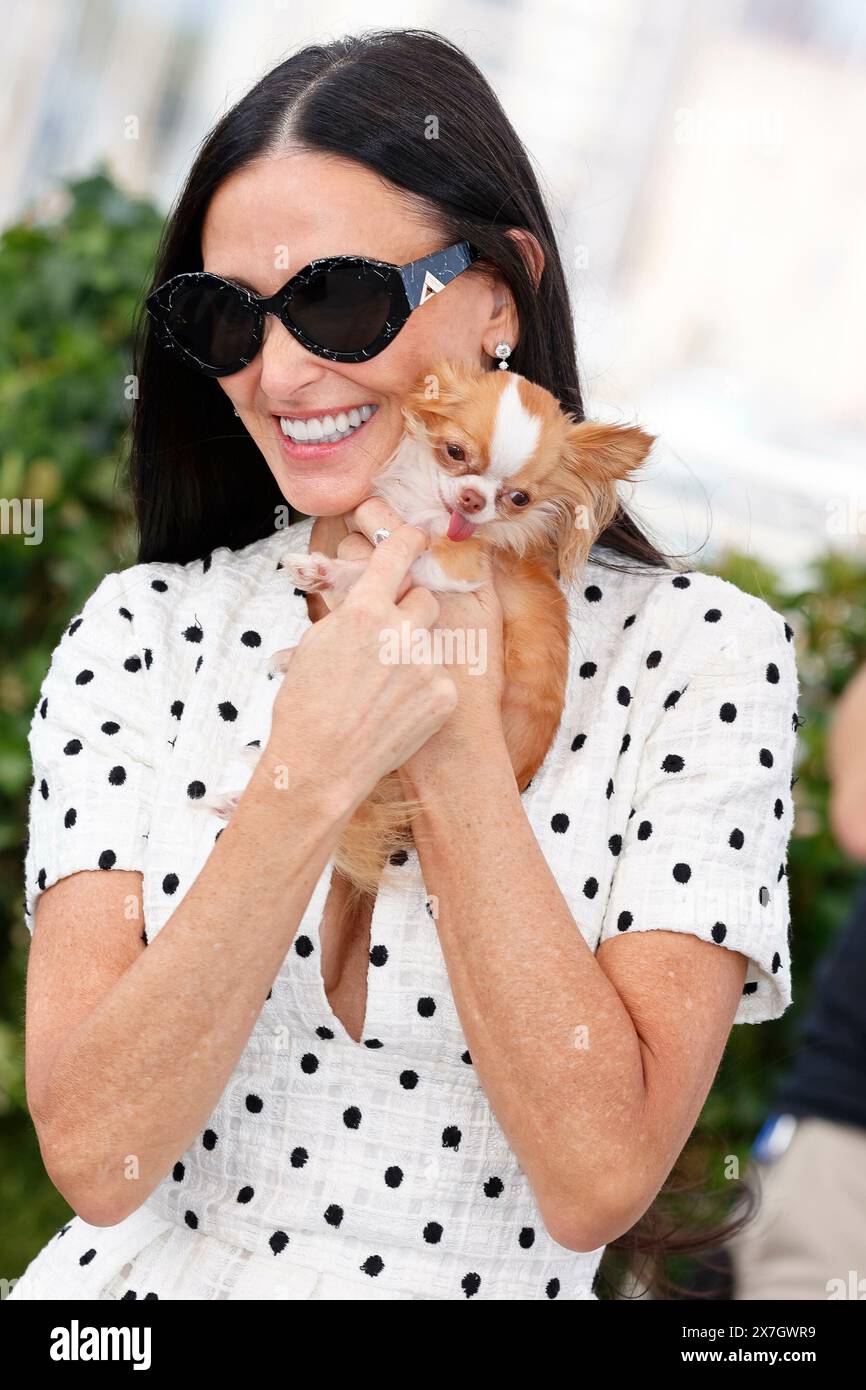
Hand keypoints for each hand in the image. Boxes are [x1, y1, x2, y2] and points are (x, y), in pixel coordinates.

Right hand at [336, 498, 508, 795]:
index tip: (416, 536)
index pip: (396, 555)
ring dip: (414, 655)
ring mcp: (426, 663)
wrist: (321, 765)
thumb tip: (365, 591)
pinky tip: (396, 712)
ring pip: (430, 642)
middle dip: (410, 613)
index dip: (408, 540)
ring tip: (383, 690)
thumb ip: (349, 612)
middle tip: (389, 642)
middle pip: (423, 599)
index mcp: (363, 610)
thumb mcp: (316, 644)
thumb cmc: (306, 707)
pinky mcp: (443, 694)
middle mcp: (400, 630)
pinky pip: (439, 677)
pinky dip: (423, 691)